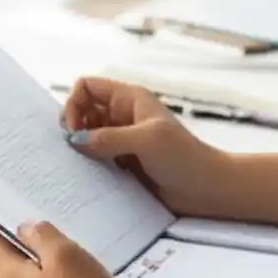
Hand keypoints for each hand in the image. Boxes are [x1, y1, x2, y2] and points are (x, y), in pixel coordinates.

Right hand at [64, 77, 232, 216]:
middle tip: (72, 149)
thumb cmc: (184, 157)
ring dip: (78, 147)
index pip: (87, 87)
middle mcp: (121, 115)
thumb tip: (74, 140)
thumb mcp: (146, 141)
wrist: (206, 189)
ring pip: (86, 136)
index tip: (73, 130)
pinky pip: (95, 158)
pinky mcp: (121, 162)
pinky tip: (87, 176)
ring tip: (78, 165)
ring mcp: (121, 139)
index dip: (74, 103)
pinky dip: (87, 164)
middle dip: (72, 127)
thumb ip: (109, 138)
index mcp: (129, 99)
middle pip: (82, 110)